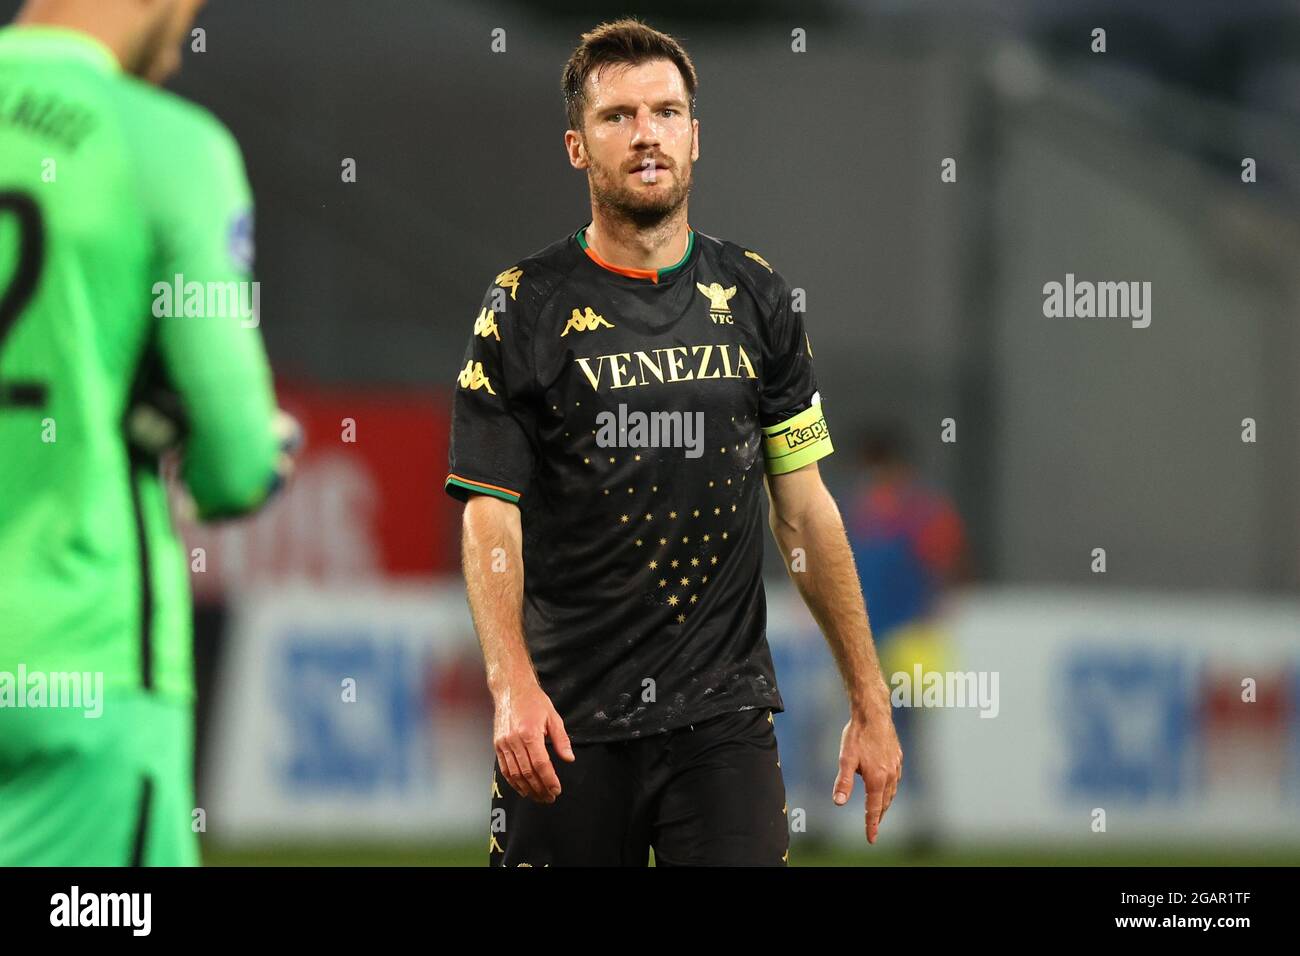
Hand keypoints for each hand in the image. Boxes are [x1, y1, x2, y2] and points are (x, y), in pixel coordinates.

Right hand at [492, 679, 574, 803]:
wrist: (511, 689)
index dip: (549, 780)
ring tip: (538, 797)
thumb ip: (561, 740)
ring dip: (527, 789)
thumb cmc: (534, 701)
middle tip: (549, 798)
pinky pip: (504, 769)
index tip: (557, 790)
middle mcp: (514, 741)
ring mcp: (503, 744)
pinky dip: (513, 782)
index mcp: (529, 733)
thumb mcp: (553, 717)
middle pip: (527, 773)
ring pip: (514, 774)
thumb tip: (569, 759)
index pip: (541, 765)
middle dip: (539, 789)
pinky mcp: (497, 745)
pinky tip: (522, 788)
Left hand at [832, 712, 902, 843]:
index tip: (871, 839)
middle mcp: (890, 775)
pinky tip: (886, 786)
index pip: (873, 808)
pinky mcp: (898, 757)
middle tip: (873, 827)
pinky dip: (890, 788)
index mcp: (877, 779)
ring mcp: (896, 766)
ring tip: (879, 810)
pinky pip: (895, 779)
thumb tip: (838, 802)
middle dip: (878, 816)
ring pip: (892, 791)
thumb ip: (844, 782)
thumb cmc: (858, 735)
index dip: (871, 825)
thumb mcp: (846, 759)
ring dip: (885, 803)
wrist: (874, 714)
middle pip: (884, 802)